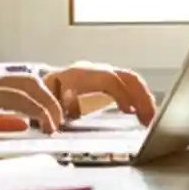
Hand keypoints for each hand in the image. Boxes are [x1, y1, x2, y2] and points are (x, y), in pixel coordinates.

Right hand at [0, 69, 64, 140]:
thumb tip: (23, 123)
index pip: (22, 80)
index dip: (43, 95)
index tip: (53, 113)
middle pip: (30, 78)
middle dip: (50, 98)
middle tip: (58, 119)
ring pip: (26, 83)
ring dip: (45, 103)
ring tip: (52, 123)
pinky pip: (12, 96)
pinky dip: (31, 107)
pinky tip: (38, 121)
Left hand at [42, 61, 156, 126]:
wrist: (37, 85)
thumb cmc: (42, 96)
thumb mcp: (46, 101)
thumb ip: (55, 106)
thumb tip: (62, 112)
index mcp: (80, 74)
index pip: (109, 79)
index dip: (122, 94)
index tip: (131, 112)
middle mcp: (93, 70)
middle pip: (126, 76)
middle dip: (142, 96)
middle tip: (150, 118)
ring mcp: (101, 74)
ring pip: (130, 80)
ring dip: (143, 98)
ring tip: (150, 119)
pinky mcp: (105, 82)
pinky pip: (128, 86)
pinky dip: (138, 99)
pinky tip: (142, 115)